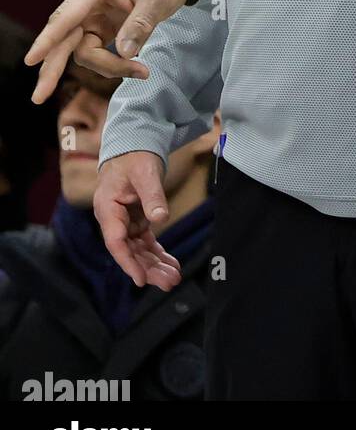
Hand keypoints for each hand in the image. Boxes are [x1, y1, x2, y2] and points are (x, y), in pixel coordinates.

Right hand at [24, 0, 206, 103]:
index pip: (65, 16)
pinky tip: (133, 68)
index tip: (30, 60)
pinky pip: (95, 49)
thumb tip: (125, 53)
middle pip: (63, 39)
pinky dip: (112, 62)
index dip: (47, 40)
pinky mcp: (101, 25)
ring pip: (83, 49)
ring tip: (142, 72)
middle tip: (38, 98)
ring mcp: (92, 14)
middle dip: (52, 68)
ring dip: (107, 66)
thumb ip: (141, 23)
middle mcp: (86, 1)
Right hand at [94, 151, 181, 289]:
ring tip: (173, 278)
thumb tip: (161, 218)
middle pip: (129, 251)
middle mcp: (113, 219)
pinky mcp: (136, 221)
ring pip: (138, 250)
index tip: (141, 279)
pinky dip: (158, 254)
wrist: (133, 147)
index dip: (128, 262)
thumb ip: (152, 196)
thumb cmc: (135, 157)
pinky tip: (171, 265)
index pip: (116, 241)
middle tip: (169, 282)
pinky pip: (146, 242)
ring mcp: (125, 222)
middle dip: (148, 269)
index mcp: (108, 208)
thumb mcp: (145, 172)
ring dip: (154, 265)